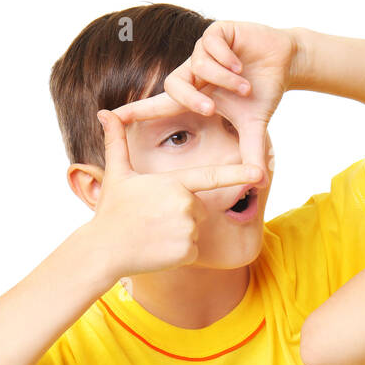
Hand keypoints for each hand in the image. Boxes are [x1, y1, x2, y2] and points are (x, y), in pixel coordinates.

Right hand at [88, 110, 262, 277]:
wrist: (105, 250)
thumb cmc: (112, 211)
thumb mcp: (117, 175)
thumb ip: (117, 142)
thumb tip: (104, 112)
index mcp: (174, 184)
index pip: (211, 176)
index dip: (239, 173)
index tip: (260, 172)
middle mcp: (185, 205)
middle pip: (199, 207)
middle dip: (182, 212)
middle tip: (153, 217)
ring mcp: (188, 229)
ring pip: (196, 228)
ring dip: (179, 231)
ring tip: (153, 232)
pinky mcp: (188, 252)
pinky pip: (192, 248)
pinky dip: (178, 251)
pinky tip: (158, 249)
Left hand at [112, 21, 298, 172]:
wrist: (285, 61)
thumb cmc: (264, 91)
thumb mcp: (255, 125)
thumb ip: (252, 152)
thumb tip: (260, 182)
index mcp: (197, 92)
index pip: (161, 103)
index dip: (137, 110)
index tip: (108, 116)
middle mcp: (195, 71)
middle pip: (174, 85)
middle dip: (191, 100)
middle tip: (211, 111)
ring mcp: (204, 50)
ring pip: (198, 65)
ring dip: (224, 81)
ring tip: (245, 86)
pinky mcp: (216, 31)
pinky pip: (210, 46)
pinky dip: (227, 60)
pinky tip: (242, 66)